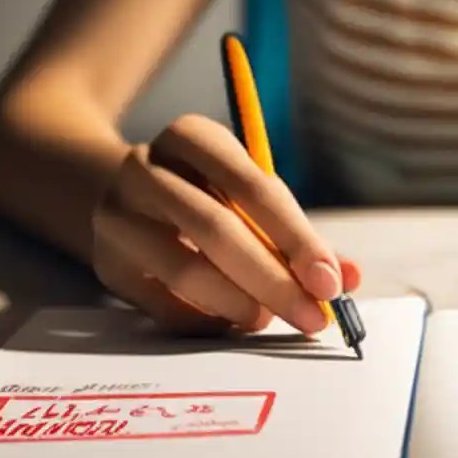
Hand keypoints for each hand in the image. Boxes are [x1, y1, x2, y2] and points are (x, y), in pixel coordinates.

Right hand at [90, 114, 360, 333]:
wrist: (123, 199)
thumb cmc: (209, 197)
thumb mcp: (251, 197)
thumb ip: (300, 237)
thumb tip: (348, 278)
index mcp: (191, 137)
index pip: (252, 186)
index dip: (297, 238)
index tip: (330, 282)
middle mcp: (145, 169)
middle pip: (217, 230)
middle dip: (275, 281)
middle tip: (314, 316)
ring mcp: (118, 216)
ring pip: (186, 269)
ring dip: (240, 304)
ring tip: (270, 319)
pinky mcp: (108, 265)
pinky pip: (165, 304)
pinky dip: (209, 320)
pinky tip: (234, 321)